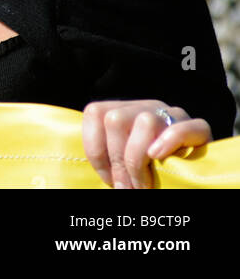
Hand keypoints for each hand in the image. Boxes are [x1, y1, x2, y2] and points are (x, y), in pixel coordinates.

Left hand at [82, 99, 211, 188]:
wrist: (194, 175)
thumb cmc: (152, 172)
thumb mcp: (125, 161)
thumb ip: (109, 156)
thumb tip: (99, 172)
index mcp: (124, 110)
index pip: (96, 113)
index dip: (95, 148)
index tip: (106, 177)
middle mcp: (146, 107)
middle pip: (116, 119)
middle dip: (117, 160)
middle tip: (125, 187)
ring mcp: (173, 114)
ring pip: (145, 121)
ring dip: (138, 159)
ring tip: (142, 185)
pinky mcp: (199, 128)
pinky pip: (181, 127)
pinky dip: (168, 142)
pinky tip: (159, 159)